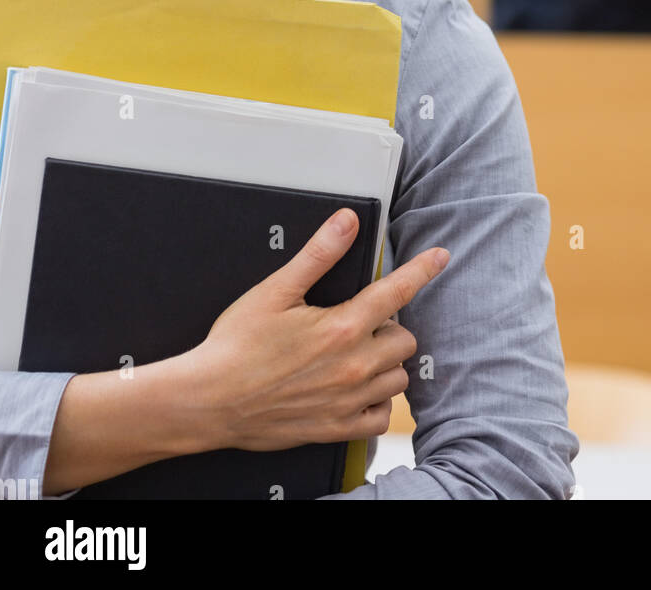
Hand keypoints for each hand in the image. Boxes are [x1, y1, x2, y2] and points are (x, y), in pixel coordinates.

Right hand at [185, 208, 448, 451]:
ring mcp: (347, 401)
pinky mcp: (336, 429)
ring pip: (397, 378)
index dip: (423, 270)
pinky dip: (376, 402)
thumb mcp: (276, 290)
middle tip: (359, 322)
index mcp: (342, 326)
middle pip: (405, 339)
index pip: (398, 291)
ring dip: (385, 363)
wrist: (209, 401)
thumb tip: (347, 221)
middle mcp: (353, 366)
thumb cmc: (237, 344)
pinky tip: (355, 389)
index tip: (440, 257)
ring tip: (356, 354)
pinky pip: (380, 417)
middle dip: (390, 326)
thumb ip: (319, 255)